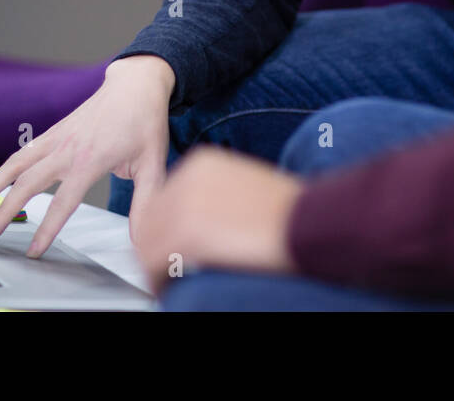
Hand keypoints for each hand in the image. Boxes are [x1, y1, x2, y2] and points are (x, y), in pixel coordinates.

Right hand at [0, 54, 174, 255]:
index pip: (63, 202)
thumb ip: (146, 202)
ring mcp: (57, 138)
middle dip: (6, 210)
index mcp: (92, 160)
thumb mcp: (154, 164)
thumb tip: (143, 236)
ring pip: (16, 164)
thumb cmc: (145, 123)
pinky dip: (5, 168)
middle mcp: (68, 149)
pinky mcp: (54, 132)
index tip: (33, 250)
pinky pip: (23, 152)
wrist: (135, 85)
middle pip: (28, 183)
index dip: (47, 229)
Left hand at [132, 146, 302, 295]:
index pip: (162, 200)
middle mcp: (186, 178)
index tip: (171, 249)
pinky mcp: (186, 232)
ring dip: (156, 268)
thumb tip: (197, 225)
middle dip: (156, 249)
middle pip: (150, 220)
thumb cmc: (287, 210)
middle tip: (167, 272)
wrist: (306, 219)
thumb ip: (213, 198)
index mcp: (200, 163)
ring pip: (147, 243)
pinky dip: (160, 281)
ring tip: (171, 284)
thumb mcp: (242, 187)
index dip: (164, 230)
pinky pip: (155, 263)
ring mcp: (183, 204)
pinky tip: (172, 289)